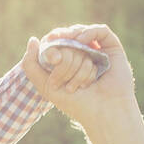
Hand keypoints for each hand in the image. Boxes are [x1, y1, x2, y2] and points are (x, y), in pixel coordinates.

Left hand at [21, 24, 136, 125]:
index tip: (51, 58)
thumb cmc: (76, 103)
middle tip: (65, 81)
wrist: (102, 113)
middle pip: (67, 40)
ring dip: (76, 59)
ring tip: (76, 80)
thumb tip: (33, 39)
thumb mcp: (45, 86)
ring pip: (81, 37)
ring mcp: (97, 50)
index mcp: (66, 61)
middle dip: (65, 62)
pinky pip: (100, 30)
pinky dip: (89, 33)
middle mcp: (82, 54)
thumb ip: (31, 65)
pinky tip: (83, 44)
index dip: (51, 45)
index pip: (54, 42)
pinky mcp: (112, 48)